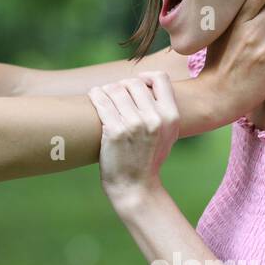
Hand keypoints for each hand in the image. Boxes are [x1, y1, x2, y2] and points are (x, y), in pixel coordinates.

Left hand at [89, 72, 178, 205]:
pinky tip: (93, 97)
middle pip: (133, 83)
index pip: (160, 78)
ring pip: (115, 89)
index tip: (136, 85)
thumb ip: (163, 110)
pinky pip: (101, 101)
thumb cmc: (149, 159)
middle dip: (121, 86)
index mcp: (171, 116)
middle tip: (114, 97)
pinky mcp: (115, 131)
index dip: (145, 77)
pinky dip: (95, 95)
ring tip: (103, 97)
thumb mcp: (168, 134)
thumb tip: (148, 83)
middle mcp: (154, 118)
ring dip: (106, 90)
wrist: (136, 187)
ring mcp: (135, 124)